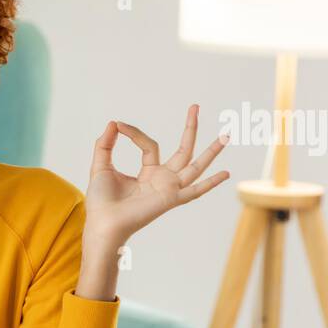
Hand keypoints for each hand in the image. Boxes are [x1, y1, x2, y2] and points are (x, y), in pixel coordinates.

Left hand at [84, 104, 229, 246]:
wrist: (102, 221)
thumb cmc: (101, 200)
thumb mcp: (101, 166)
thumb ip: (105, 144)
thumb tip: (113, 123)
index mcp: (149, 172)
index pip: (150, 145)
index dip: (134, 133)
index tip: (118, 125)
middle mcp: (163, 180)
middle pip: (184, 150)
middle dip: (190, 128)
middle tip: (195, 106)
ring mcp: (169, 189)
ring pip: (196, 167)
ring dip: (211, 152)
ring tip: (226, 135)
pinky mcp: (170, 199)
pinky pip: (195, 191)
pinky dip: (211, 183)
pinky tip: (225, 173)